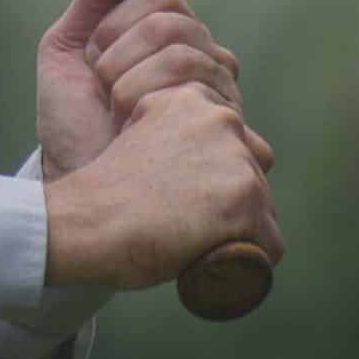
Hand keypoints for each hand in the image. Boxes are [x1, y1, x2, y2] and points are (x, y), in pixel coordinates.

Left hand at [34, 0, 250, 179]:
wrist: (76, 181)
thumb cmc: (71, 122)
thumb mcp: (66, 52)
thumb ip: (92, 0)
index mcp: (170, 39)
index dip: (116, 24)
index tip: (92, 58)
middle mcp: (207, 64)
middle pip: (174, 25)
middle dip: (119, 57)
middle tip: (104, 92)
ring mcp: (224, 101)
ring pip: (190, 58)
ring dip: (134, 88)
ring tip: (120, 117)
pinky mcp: (233, 141)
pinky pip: (211, 105)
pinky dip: (159, 115)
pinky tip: (143, 132)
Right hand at [44, 81, 284, 287]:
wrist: (88, 219)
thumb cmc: (107, 189)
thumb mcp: (143, 133)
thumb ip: (183, 135)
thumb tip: (211, 162)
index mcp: (192, 99)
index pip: (231, 139)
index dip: (208, 172)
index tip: (178, 187)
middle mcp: (222, 119)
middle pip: (251, 172)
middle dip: (227, 200)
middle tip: (182, 214)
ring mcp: (237, 159)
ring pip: (262, 208)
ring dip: (236, 228)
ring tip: (190, 235)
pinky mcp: (246, 199)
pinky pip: (269, 244)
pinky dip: (246, 259)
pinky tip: (209, 255)